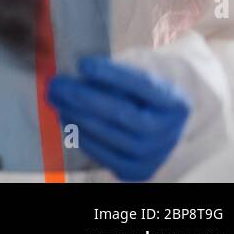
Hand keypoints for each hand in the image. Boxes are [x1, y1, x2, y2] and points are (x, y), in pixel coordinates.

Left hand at [48, 56, 190, 181]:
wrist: (155, 125)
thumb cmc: (137, 95)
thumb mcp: (133, 78)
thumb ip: (111, 75)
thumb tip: (77, 73)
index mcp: (176, 102)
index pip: (143, 85)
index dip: (111, 74)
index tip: (82, 63)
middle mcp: (171, 131)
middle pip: (125, 115)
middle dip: (85, 98)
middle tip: (58, 85)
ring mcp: (156, 154)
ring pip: (115, 138)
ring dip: (80, 118)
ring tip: (58, 102)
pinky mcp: (138, 170)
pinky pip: (108, 158)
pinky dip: (84, 139)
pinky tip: (67, 122)